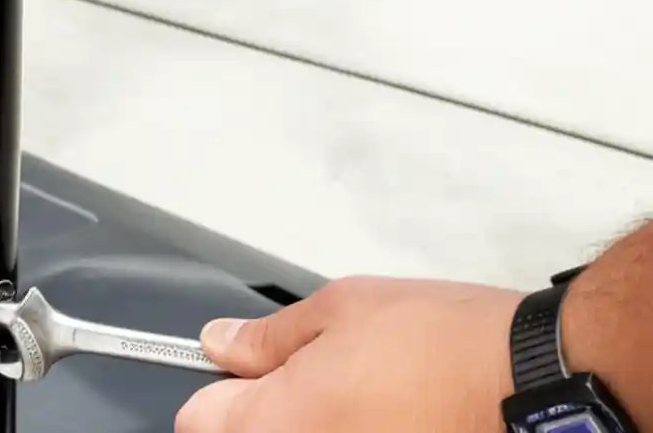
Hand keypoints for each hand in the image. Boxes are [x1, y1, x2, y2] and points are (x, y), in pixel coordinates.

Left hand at [176, 276, 523, 431]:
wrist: (532, 385)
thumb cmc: (444, 345)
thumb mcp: (340, 309)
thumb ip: (267, 336)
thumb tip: (224, 342)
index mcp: (274, 421)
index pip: (197, 417)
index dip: (221, 386)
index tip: (244, 370)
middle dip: (265, 410)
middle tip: (313, 378)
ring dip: (314, 425)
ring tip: (363, 397)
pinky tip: (391, 418)